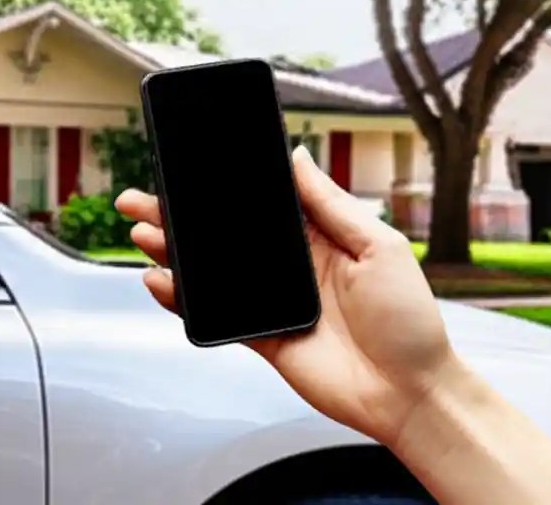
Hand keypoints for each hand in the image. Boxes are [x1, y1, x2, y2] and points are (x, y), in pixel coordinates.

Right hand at [116, 147, 458, 446]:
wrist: (409, 394)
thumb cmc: (410, 322)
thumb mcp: (379, 247)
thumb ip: (332, 204)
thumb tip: (297, 157)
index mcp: (318, 236)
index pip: (260, 203)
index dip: (223, 186)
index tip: (188, 167)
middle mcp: (289, 266)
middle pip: (223, 234)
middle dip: (178, 216)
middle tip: (140, 200)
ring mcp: (271, 301)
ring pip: (210, 271)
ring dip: (173, 253)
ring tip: (143, 235)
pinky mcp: (260, 336)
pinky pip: (214, 314)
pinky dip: (183, 300)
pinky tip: (162, 283)